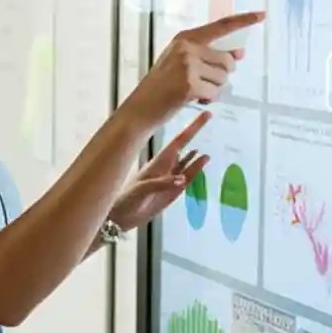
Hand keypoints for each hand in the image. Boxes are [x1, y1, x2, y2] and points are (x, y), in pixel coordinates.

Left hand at [108, 109, 211, 230]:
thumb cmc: (127, 199)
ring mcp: (170, 178)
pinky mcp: (173, 191)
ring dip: (197, 153)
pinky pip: (188, 177)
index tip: (205, 114)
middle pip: (185, 145)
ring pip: (187, 161)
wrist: (121, 218)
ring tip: (210, 144)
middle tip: (209, 115)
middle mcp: (166, 166)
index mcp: (159, 161)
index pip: (180, 140)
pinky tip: (202, 161)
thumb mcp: (142, 189)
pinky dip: (195, 169)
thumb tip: (183, 179)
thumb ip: (162, 183)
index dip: (193, 127)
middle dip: (196, 131)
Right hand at [125, 10, 265, 126]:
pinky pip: (216, 93)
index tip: (262, 14)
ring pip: (224, 78)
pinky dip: (209, 99)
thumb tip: (240, 54)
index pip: (221, 26)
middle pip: (228, 60)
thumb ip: (210, 56)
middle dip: (223, 75)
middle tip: (205, 83)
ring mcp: (188, 65)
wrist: (141, 106)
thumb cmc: (163, 85)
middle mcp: (187, 47)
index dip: (244, 20)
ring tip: (196, 92)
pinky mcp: (190, 85)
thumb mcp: (183, 63)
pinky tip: (195, 100)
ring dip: (215, 89)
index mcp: (186, 37)